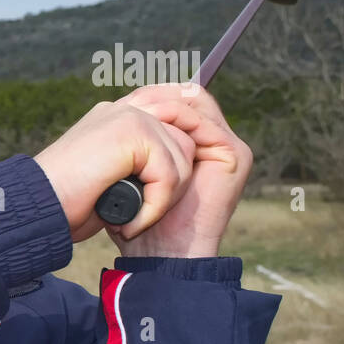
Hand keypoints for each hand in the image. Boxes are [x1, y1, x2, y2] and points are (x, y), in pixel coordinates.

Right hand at [34, 92, 196, 242]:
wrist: (34, 207)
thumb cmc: (62, 201)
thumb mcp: (104, 176)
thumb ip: (132, 163)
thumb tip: (163, 170)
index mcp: (115, 115)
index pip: (171, 120)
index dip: (181, 153)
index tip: (172, 192)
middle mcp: (124, 110)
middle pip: (183, 142)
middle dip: (172, 185)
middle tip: (142, 215)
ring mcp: (129, 117)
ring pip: (182, 159)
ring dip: (163, 199)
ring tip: (132, 219)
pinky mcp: (133, 133)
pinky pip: (168, 176)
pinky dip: (154, 207)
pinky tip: (129, 222)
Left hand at [106, 83, 252, 257]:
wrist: (159, 249)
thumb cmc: (136, 217)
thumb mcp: (125, 174)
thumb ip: (128, 146)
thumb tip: (110, 112)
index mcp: (191, 145)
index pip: (173, 102)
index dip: (148, 96)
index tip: (121, 99)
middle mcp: (211, 142)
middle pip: (186, 97)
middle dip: (156, 94)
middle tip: (129, 99)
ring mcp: (225, 147)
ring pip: (195, 103)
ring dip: (165, 103)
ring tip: (138, 109)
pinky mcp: (233, 154)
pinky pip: (204, 122)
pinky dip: (177, 117)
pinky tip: (153, 122)